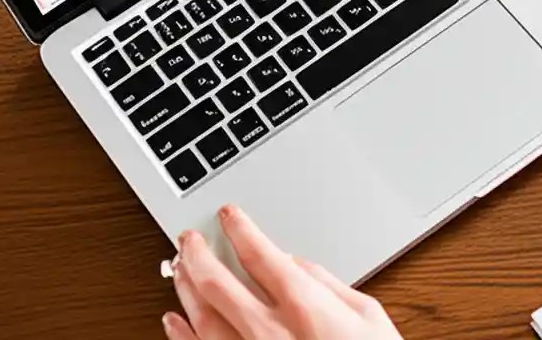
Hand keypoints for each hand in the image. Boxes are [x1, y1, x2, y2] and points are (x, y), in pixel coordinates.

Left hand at [163, 205, 402, 339]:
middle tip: (188, 239)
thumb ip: (329, 284)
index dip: (240, 229)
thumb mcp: (368, 316)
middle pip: (218, 283)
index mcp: (305, 307)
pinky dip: (181, 335)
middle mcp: (270, 331)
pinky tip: (173, 319)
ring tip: (178, 267)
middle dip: (198, 254)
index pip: (260, 255)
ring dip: (185, 288)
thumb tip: (297, 264)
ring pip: (202, 317)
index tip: (229, 215)